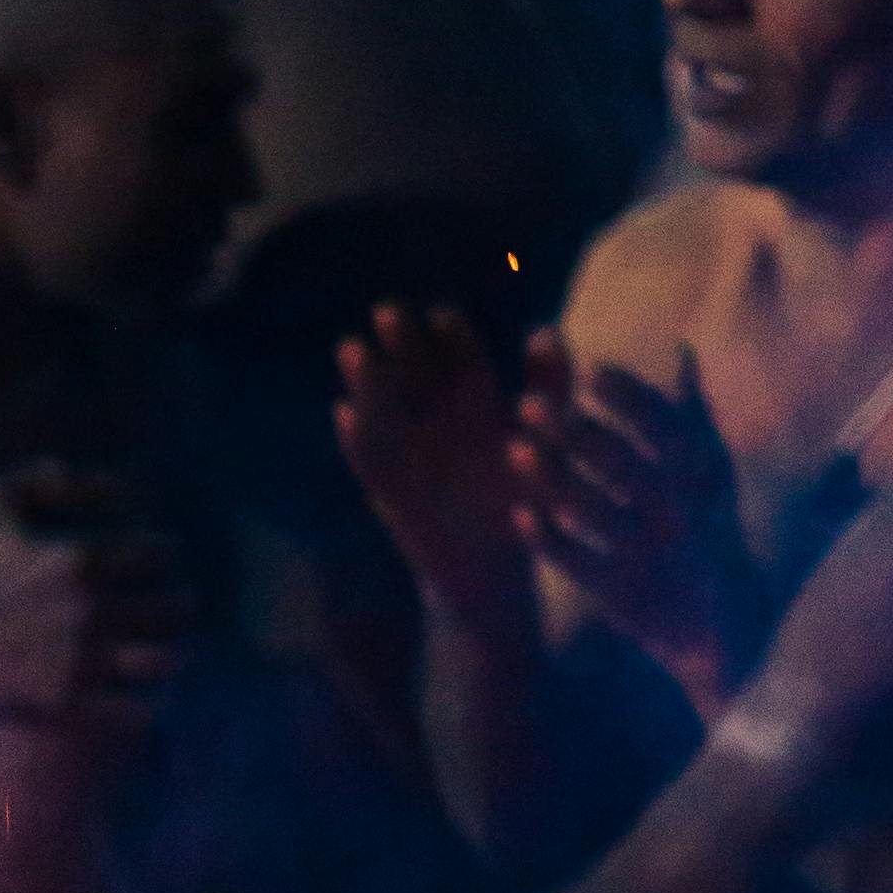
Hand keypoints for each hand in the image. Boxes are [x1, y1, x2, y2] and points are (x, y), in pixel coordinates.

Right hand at [0, 464, 192, 719]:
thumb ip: (39, 477)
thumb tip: (91, 480)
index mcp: (81, 558)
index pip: (160, 554)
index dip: (163, 558)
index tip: (155, 566)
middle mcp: (91, 609)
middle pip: (174, 607)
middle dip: (175, 606)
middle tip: (166, 610)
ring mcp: (84, 659)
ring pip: (167, 660)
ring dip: (171, 653)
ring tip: (162, 652)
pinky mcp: (73, 702)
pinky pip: (140, 707)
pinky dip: (149, 701)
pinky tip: (138, 692)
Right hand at [335, 300, 524, 608]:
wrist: (494, 580)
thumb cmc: (520, 506)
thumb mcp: (541, 447)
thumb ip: (549, 390)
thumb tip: (546, 329)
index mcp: (477, 411)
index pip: (463, 365)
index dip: (452, 340)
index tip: (443, 315)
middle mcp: (438, 427)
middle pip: (416, 376)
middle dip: (401, 344)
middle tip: (388, 311)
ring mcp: (410, 460)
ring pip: (384, 413)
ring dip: (367, 381)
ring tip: (353, 348)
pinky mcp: (391, 495)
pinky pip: (370, 465)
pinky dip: (356, 440)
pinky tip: (343, 412)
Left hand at [509, 334, 750, 699]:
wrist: (721, 625)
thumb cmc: (706, 528)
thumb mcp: (708, 472)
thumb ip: (689, 413)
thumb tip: (679, 349)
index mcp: (699, 478)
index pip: (667, 430)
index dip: (631, 400)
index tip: (591, 369)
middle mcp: (679, 515)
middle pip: (626, 469)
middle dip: (578, 435)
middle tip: (529, 403)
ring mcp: (651, 557)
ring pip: (597, 515)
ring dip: (553, 481)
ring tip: (512, 448)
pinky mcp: (623, 596)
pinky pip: (581, 565)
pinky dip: (550, 540)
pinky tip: (519, 513)